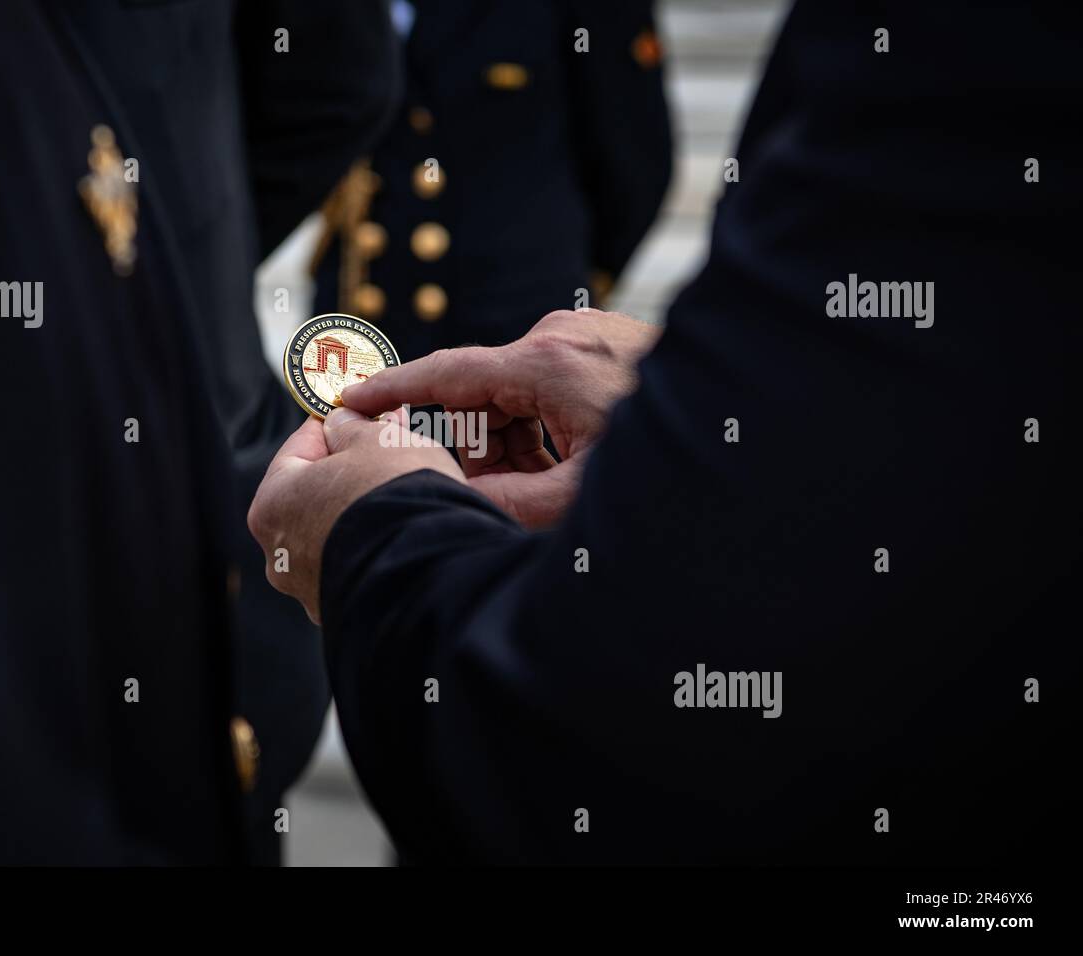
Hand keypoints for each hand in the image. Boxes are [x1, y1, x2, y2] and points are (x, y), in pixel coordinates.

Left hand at [247, 407, 463, 622]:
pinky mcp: (344, 609)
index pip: (297, 447)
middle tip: (384, 448)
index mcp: (273, 503)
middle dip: (349, 469)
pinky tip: (402, 527)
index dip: (331, 425)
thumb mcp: (376, 440)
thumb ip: (351, 426)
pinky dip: (374, 543)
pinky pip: (357, 561)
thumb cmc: (394, 501)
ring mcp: (310, 587)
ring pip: (336, 531)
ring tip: (401, 490)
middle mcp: (280, 553)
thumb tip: (343, 423)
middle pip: (314, 493)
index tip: (352, 415)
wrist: (432, 571)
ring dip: (362, 507)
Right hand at [340, 309, 660, 527]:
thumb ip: (502, 505)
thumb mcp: (576, 500)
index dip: (390, 393)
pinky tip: (566, 465)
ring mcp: (588, 334)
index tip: (344, 402)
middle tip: (487, 497)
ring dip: (515, 442)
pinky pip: (549, 385)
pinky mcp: (607, 342)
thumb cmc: (668, 467)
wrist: (750, 418)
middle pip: (482, 392)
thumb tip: (450, 505)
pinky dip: (542, 426)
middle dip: (474, 446)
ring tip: (546, 489)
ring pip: (517, 393)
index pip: (445, 373)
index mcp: (547, 363)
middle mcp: (562, 335)